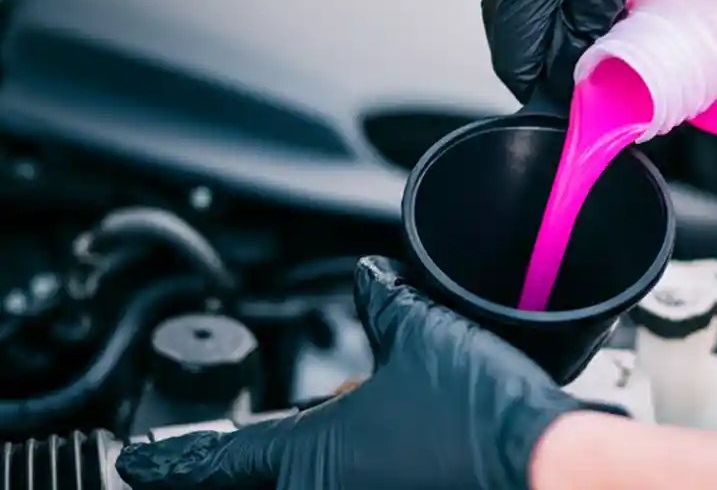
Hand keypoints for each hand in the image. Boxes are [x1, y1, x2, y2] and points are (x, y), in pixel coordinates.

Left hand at [116, 256, 595, 488]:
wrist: (549, 472)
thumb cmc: (487, 417)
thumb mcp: (426, 334)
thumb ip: (384, 301)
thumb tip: (371, 276)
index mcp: (310, 458)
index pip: (214, 461)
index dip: (168, 459)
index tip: (139, 462)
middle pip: (259, 482)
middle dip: (250, 463)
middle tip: (249, 446)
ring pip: (313, 485)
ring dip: (316, 464)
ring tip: (364, 431)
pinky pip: (357, 489)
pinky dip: (358, 471)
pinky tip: (397, 456)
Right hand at [482, 0, 716, 102]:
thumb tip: (582, 56)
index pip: (515, 52)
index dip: (546, 95)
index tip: (585, 123)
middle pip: (513, 37)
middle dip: (550, 74)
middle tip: (601, 101)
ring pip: (524, 11)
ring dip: (557, 43)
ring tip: (605, 67)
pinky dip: (560, 11)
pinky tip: (598, 18)